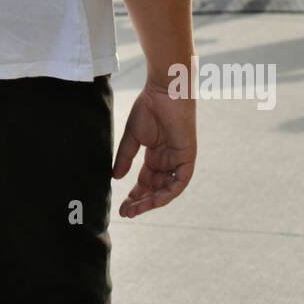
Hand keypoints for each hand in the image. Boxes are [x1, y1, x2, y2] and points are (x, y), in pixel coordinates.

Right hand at [113, 78, 196, 217]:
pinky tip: (153, 199)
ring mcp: (178, 159)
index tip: (122, 206)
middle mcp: (167, 160)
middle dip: (141, 201)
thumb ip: (125, 157)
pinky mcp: (187, 157)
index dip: (135, 194)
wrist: (165, 91)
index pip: (146, 181)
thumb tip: (116, 178)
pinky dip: (168, 192)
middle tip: (127, 212)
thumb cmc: (149, 108)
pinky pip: (180, 181)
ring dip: (152, 201)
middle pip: (155, 188)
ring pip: (167, 189)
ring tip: (136, 209)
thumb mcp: (132, 137)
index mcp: (155, 154)